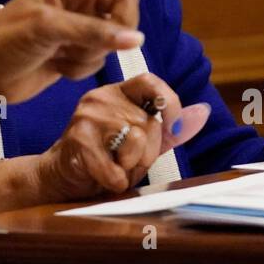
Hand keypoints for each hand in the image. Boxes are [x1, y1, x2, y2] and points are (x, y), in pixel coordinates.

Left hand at [0, 0, 178, 121]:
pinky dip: (84, 68)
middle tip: (100, 42)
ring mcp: (80, 25)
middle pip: (124, 3)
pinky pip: (102, 58)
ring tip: (60, 56)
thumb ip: (91, 31)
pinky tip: (58, 67)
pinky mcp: (78, 51)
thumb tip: (135, 39)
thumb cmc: (3, 41)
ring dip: (92, 53)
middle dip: (118, 25)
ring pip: (116, 36)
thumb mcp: (45, 29)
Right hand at [35, 73, 209, 199]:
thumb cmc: (104, 157)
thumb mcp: (142, 142)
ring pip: (134, 142)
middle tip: (128, 162)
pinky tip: (104, 178)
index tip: (173, 126)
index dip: (169, 102)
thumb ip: (170, 128)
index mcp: (117, 92)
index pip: (150, 81)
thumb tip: (203, 111)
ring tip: (115, 168)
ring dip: (131, 167)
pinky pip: (116, 168)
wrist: (60, 176)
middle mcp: (100, 98)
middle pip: (147, 123)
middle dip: (147, 153)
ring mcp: (87, 117)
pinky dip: (116, 182)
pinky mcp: (79, 141)